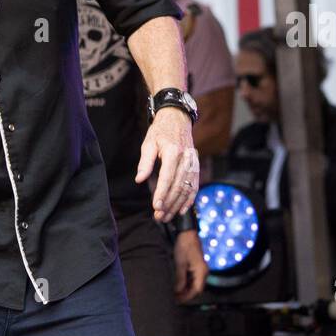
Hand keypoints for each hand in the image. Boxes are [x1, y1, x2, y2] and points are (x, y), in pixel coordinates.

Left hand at [136, 107, 199, 222]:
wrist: (178, 119)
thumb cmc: (160, 131)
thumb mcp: (148, 143)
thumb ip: (145, 162)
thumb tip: (139, 180)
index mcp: (173, 152)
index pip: (168, 177)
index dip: (162, 193)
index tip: (156, 206)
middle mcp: (186, 158)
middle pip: (178, 185)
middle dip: (169, 203)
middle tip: (159, 216)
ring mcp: (193, 162)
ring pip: (187, 188)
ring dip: (177, 205)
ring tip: (166, 217)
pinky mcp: (196, 166)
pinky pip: (195, 185)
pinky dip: (189, 199)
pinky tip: (181, 210)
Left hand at [173, 230, 206, 301]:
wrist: (187, 233)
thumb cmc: (184, 246)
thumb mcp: (180, 263)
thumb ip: (179, 278)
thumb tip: (177, 291)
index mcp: (201, 272)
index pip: (196, 290)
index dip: (187, 297)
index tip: (177, 301)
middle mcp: (203, 272)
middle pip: (196, 289)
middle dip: (185, 295)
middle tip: (174, 299)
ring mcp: (200, 269)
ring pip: (194, 284)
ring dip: (185, 289)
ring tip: (174, 293)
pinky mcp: (196, 266)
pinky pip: (192, 279)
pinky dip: (185, 283)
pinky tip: (177, 285)